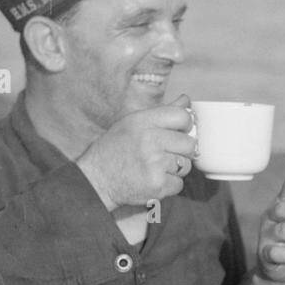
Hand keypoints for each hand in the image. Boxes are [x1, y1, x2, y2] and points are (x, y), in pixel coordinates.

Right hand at [76, 94, 197, 209]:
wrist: (95, 181)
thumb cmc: (115, 150)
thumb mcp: (132, 123)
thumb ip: (162, 112)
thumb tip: (186, 100)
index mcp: (142, 121)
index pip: (182, 116)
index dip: (185, 125)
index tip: (178, 132)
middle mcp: (149, 140)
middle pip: (189, 143)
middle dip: (181, 150)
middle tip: (162, 154)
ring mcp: (154, 163)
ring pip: (186, 165)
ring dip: (175, 169)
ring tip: (154, 167)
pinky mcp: (157, 184)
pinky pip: (179, 183)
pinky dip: (169, 185)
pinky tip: (152, 180)